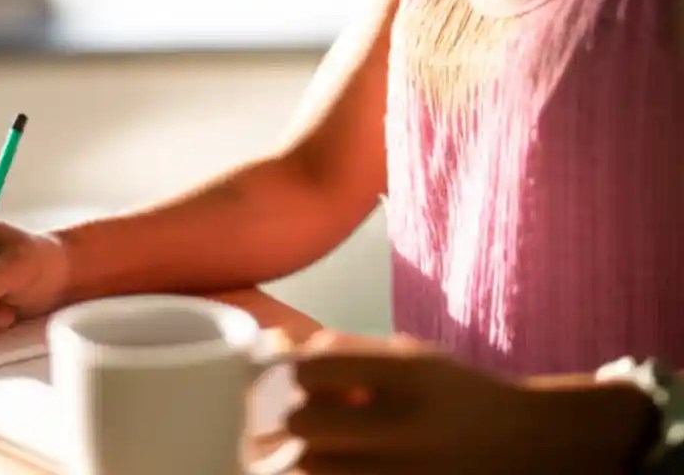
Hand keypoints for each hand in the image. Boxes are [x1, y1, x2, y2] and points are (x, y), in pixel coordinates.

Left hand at [267, 332, 654, 474]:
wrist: (535, 449)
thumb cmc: (458, 396)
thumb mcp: (412, 357)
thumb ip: (345, 350)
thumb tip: (276, 351)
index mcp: (409, 375)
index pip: (311, 370)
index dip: (289, 376)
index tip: (294, 382)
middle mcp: (408, 426)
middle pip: (302, 425)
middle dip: (289, 419)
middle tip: (292, 419)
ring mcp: (408, 473)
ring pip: (312, 469)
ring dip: (302, 456)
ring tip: (318, 447)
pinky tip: (340, 467)